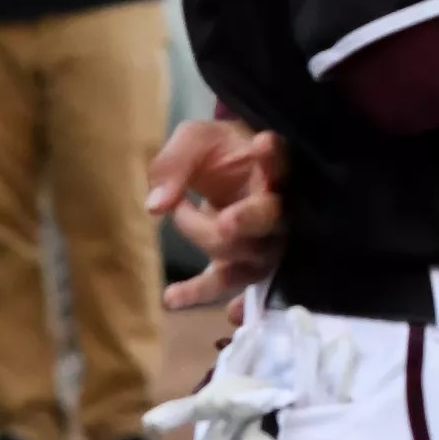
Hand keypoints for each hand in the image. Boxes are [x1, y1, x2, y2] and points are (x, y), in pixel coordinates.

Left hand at [147, 118, 286, 309]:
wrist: (232, 174)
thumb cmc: (221, 152)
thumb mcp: (195, 141)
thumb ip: (176, 164)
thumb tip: (156, 207)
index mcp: (273, 170)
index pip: (282, 163)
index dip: (274, 158)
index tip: (263, 142)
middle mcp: (279, 210)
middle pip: (270, 220)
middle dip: (249, 220)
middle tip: (225, 221)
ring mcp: (265, 243)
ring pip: (246, 254)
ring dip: (210, 243)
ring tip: (177, 213)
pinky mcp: (242, 266)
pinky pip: (225, 284)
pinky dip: (203, 293)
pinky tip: (172, 298)